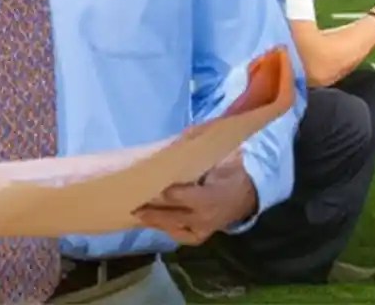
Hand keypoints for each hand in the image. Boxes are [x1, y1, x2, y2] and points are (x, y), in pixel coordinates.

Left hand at [132, 152, 255, 245]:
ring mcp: (201, 229)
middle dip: (148, 206)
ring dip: (151, 218)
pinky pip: (177, 235)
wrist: (248, 195)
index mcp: (207, 198)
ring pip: (169, 226)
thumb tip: (181, 137)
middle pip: (168, 213)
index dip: (159, 189)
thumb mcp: (220, 157)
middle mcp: (202, 217)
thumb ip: (200, 151)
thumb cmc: (231, 171)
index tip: (141, 180)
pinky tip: (149, 221)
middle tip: (126, 196)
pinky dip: (163, 227)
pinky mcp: (199, 237)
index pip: (176, 196)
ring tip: (131, 209)